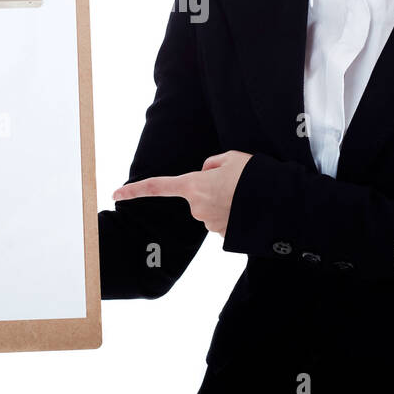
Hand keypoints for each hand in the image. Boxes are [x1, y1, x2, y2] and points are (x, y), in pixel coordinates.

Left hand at [111, 150, 251, 236]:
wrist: (278, 204)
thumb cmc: (254, 177)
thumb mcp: (231, 158)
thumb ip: (211, 164)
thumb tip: (205, 174)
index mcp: (193, 185)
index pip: (158, 186)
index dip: (135, 190)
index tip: (114, 194)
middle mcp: (196, 207)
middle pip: (195, 193)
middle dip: (209, 187)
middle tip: (233, 181)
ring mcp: (209, 223)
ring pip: (210, 207)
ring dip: (223, 200)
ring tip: (243, 194)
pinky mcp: (222, 235)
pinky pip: (221, 218)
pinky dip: (231, 213)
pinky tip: (245, 207)